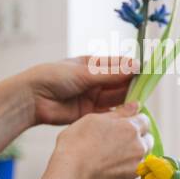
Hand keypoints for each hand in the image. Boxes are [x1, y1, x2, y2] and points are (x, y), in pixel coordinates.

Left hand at [23, 56, 137, 127]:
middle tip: (148, 87)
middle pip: (119, 82)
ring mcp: (92, 97)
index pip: (118, 64)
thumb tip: (135, 66)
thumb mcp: (84, 72)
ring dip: (128, 98)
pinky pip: (108, 112)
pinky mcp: (89, 114)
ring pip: (115, 97)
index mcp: (92, 64)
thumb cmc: (53, 77)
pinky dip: (118, 113)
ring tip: (141, 99)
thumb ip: (110, 72)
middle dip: (133, 84)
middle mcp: (94, 80)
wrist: (31, 98)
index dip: (133, 67)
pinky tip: (129, 114)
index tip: (148, 69)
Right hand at [53, 101, 151, 178]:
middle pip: (147, 141)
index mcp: (131, 129)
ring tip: (107, 160)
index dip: (134, 122)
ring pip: (139, 160)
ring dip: (130, 158)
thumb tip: (136, 105)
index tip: (123, 126)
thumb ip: (119, 113)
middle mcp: (138, 149)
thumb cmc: (76, 143)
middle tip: (116, 143)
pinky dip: (119, 176)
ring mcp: (134, 170)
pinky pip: (127, 178)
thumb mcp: (93, 119)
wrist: (70, 175)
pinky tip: (103, 174)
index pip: (145, 121)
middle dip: (137, 140)